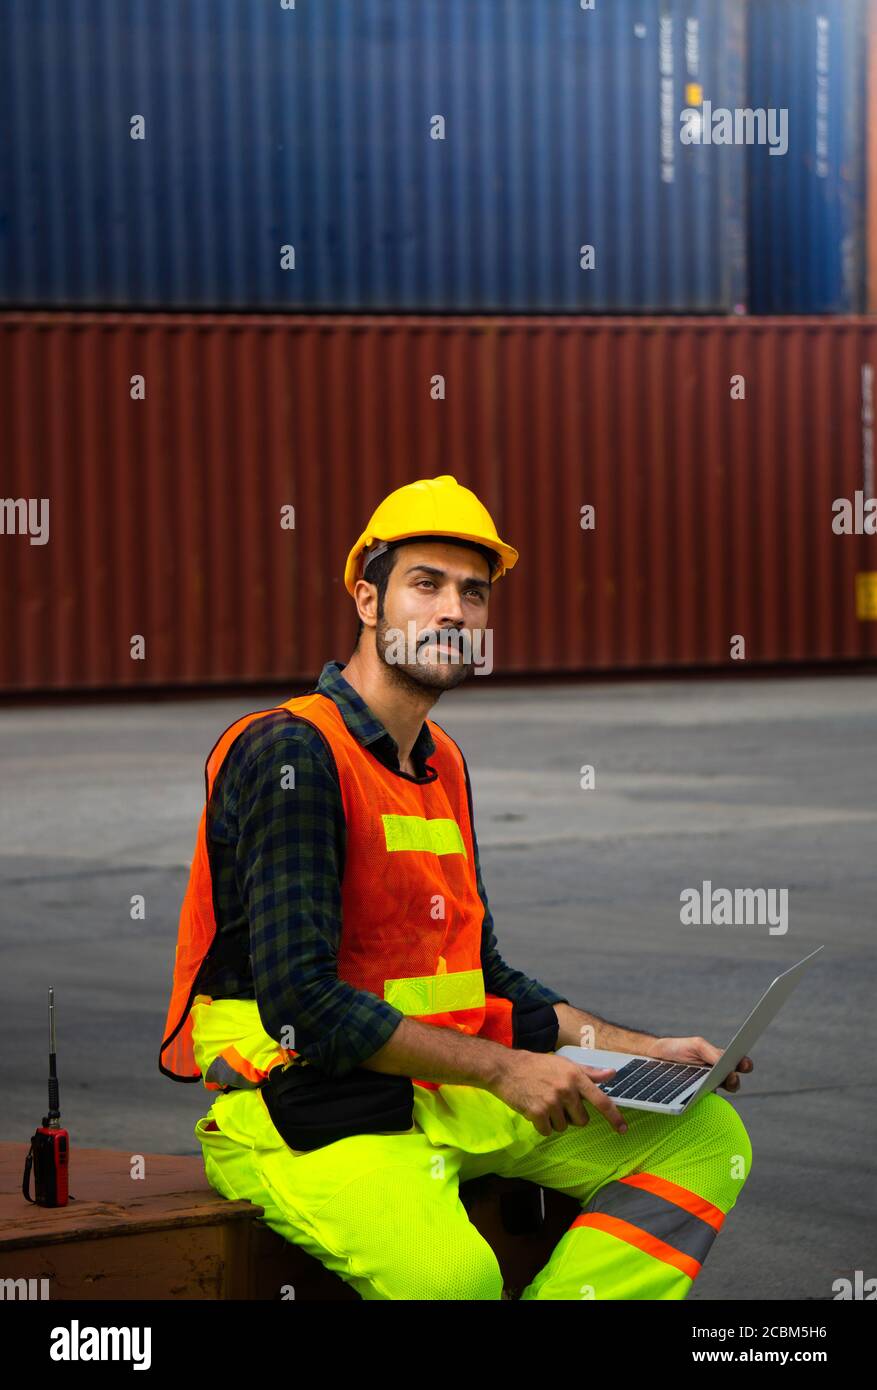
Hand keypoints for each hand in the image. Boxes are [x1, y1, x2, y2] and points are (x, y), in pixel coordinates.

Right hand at [488, 1051, 628, 1137]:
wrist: (506, 1068)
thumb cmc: (537, 1065)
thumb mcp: (565, 1064)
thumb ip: (589, 1072)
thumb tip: (612, 1074)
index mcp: (576, 1076)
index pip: (601, 1100)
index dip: (614, 1117)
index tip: (623, 1129)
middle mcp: (566, 1089)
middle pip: (582, 1120)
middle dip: (572, 1117)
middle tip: (558, 1103)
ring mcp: (552, 1101)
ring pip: (564, 1127)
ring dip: (555, 1120)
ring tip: (544, 1103)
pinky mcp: (537, 1112)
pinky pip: (548, 1131)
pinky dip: (542, 1125)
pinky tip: (535, 1110)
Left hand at [647, 1036, 752, 1093]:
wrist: (654, 1056)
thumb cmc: (677, 1048)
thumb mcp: (696, 1045)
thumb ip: (712, 1052)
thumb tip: (726, 1062)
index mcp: (719, 1060)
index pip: (738, 1064)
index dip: (745, 1064)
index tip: (745, 1064)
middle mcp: (716, 1075)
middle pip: (733, 1082)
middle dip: (735, 1080)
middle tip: (730, 1075)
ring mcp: (706, 1088)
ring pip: (719, 1093)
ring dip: (720, 1089)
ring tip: (716, 1083)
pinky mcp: (695, 1098)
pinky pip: (705, 1101)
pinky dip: (705, 1099)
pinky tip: (701, 1093)